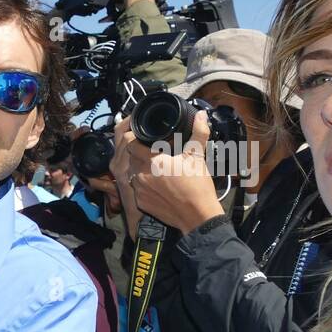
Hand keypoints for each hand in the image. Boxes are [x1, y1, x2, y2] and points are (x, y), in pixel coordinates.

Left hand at [112, 111, 222, 234]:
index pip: (130, 144)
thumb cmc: (197, 186)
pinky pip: (136, 188)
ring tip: (157, 168)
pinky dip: (143, 184)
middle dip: (139, 154)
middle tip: (154, 153)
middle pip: (131, 158)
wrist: (196, 216)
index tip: (143, 138)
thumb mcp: (198, 156)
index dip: (136, 139)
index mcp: (151, 161)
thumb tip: (200, 116)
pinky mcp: (140, 202)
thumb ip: (198, 133)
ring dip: (140, 169)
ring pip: (132, 173)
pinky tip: (157, 184)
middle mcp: (139, 175)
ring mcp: (138, 190)